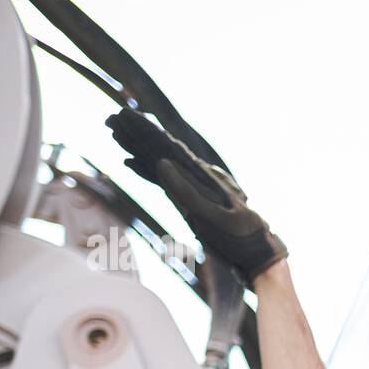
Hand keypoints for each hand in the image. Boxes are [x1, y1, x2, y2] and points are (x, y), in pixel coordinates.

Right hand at [106, 108, 287, 284]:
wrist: (258, 252)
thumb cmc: (240, 237)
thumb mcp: (216, 217)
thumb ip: (188, 192)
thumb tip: (162, 164)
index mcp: (203, 175)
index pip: (169, 148)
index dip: (146, 132)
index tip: (125, 116)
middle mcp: (198, 175)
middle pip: (162, 150)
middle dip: (136, 135)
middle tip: (110, 118)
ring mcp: (194, 186)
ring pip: (160, 162)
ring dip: (137, 149)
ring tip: (114, 134)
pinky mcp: (191, 199)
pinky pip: (164, 180)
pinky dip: (146, 171)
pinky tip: (130, 163)